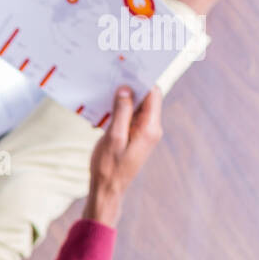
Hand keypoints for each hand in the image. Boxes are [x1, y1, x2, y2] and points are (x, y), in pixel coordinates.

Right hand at [82, 85, 163, 226]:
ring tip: (106, 92)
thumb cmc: (109, 166)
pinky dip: (120, 111)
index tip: (126, 69)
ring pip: (137, 108)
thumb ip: (121, 112)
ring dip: (123, 100)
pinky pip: (131, 117)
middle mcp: (152, 129)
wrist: (108, 190)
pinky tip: (105, 110)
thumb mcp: (113, 137)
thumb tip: (126, 90)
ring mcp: (144, 133)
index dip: (141, 80)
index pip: (153, 94)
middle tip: (113, 76)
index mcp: (150, 128)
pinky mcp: (136, 137)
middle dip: (131, 87)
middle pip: (146, 99)